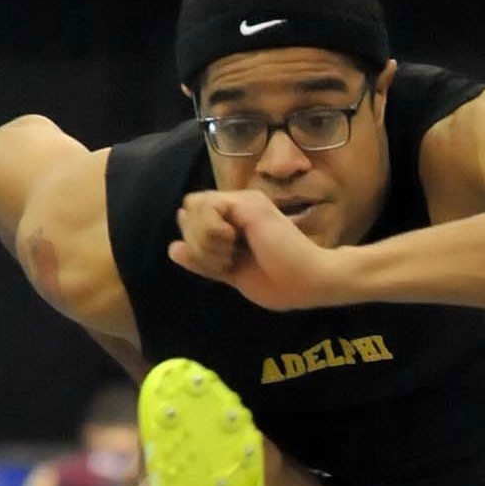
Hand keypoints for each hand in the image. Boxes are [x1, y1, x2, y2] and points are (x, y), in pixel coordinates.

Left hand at [168, 190, 345, 310]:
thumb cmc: (282, 283)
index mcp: (237, 222)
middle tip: (223, 262)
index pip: (193, 218)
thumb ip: (204, 261)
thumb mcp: (232, 274)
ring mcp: (245, 202)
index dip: (195, 244)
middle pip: (188, 210)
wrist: (311, 281)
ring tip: (228, 254)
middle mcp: (239, 206)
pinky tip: (232, 243)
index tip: (220, 267)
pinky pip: (207, 206)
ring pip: (193, 206)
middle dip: (196, 242)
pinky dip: (210, 231)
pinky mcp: (248, 204)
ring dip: (204, 238)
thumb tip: (173, 248)